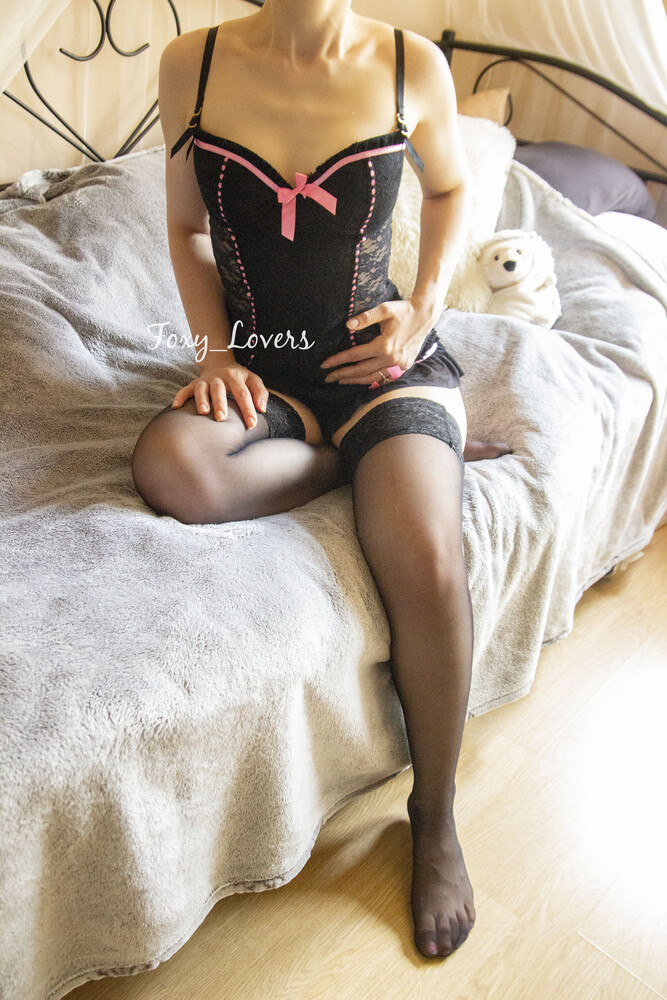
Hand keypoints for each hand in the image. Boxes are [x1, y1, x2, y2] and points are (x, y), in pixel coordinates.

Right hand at [171, 364, 267, 429]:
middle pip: (219, 390)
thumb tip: (262, 409)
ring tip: (203, 412)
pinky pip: (185, 390)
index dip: (247, 408)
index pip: (242, 393)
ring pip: (201, 389)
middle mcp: (219, 378)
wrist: (220, 363)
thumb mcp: (253, 380)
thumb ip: (260, 393)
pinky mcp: (194, 384)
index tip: (251, 424)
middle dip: (220, 403)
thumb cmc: (240, 378)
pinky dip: (180, 397)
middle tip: (222, 418)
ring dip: (201, 400)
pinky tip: (176, 407)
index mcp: (235, 377)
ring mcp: (205, 381)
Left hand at [320, 298, 437, 384]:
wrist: (425, 315)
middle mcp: (391, 359)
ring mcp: (398, 365)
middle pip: (361, 370)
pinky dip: (371, 381)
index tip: (325, 364)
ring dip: (355, 381)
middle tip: (328, 377)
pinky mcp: (403, 366)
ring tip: (341, 380)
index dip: (338, 360)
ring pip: (372, 378)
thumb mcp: (384, 309)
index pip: (355, 355)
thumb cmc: (404, 310)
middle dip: (342, 374)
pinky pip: (384, 378)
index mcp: (384, 346)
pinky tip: (361, 381)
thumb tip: (348, 325)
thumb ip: (365, 317)